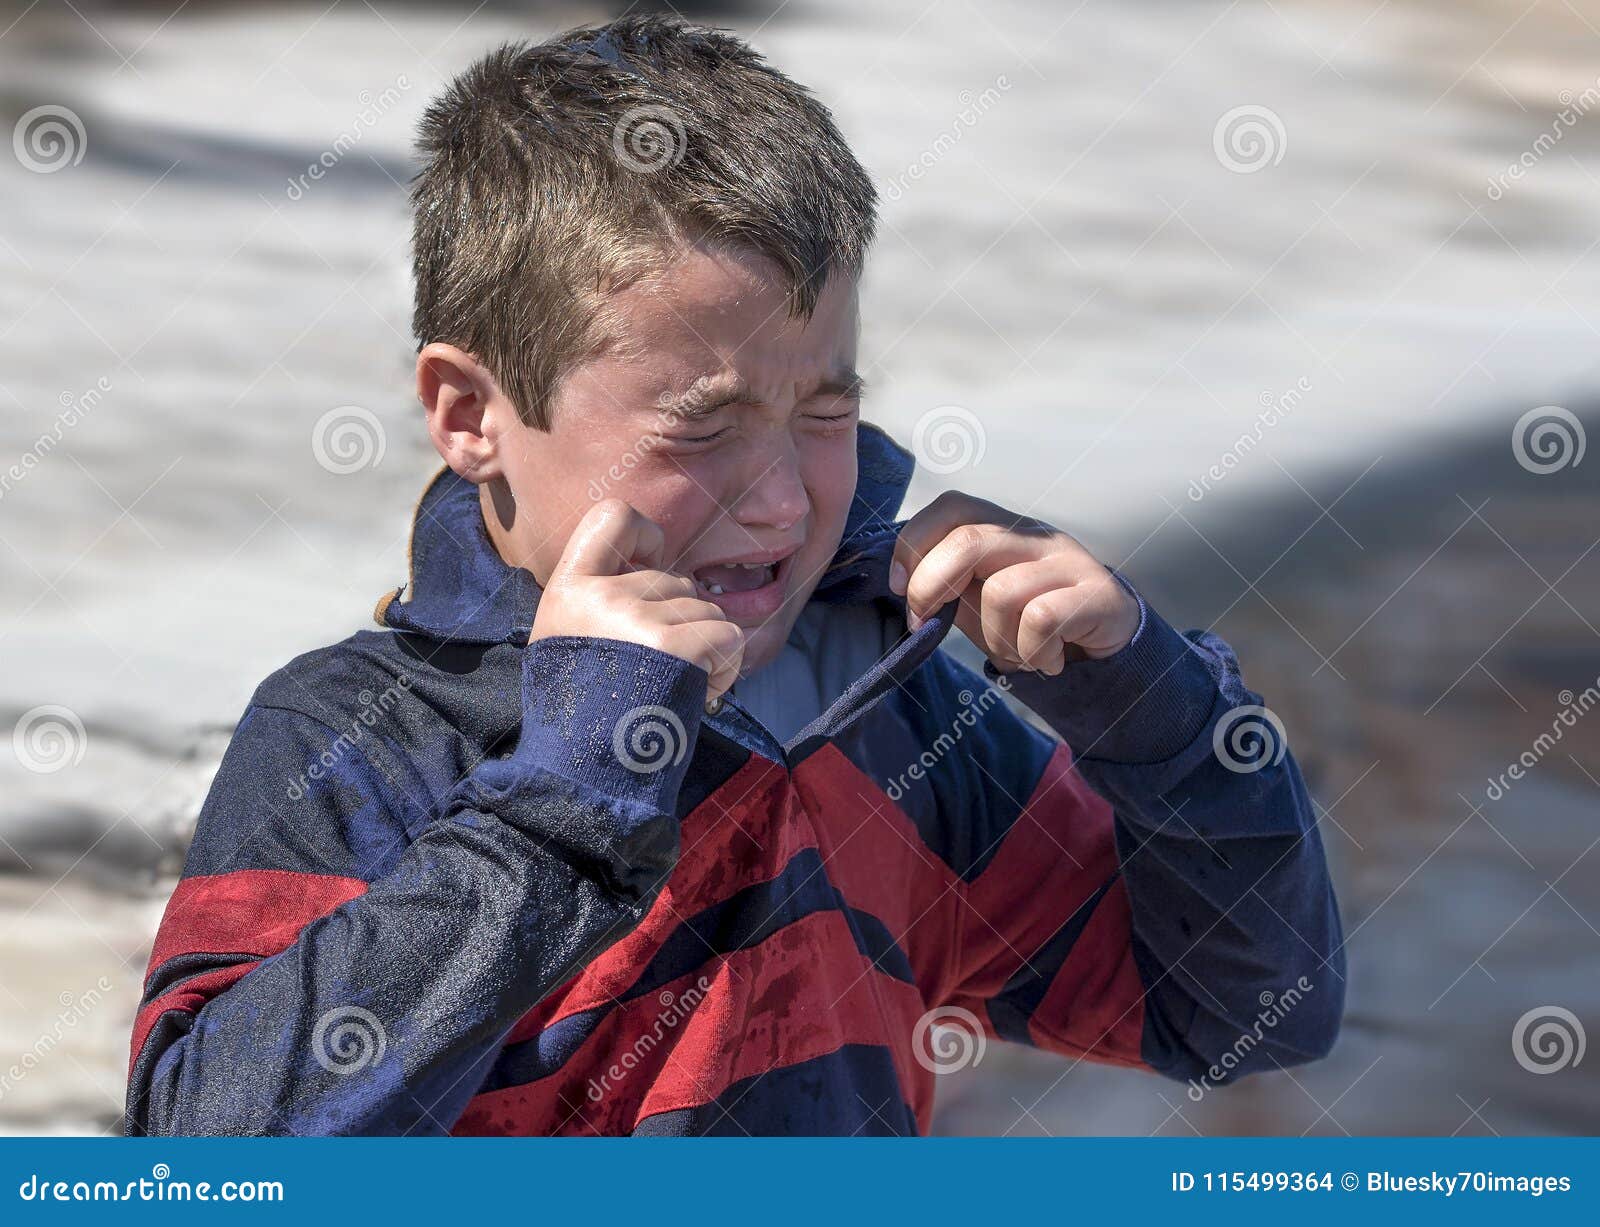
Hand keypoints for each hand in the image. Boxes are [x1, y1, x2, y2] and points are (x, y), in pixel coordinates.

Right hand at [531, 499, 743, 698]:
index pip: (611, 516)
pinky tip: (698, 696)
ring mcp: (636, 617)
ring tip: (674, 691)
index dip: (645, 534)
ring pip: (708, 610)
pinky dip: (726, 669)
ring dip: (707, 652)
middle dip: (684, 623)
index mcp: (566, 590)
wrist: (581, 778)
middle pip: (677, 581)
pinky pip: (729, 637)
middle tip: (660, 674)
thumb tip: (656, 579)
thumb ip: (600, 605)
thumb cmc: (583, 719)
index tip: (651, 563)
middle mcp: (600, 595)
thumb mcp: (566, 644)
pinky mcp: (673, 646)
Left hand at [890, 491, 1138, 674]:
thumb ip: (945, 585)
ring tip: (1017, 651)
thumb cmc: (1030, 620)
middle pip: (969, 540)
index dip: (913, 544)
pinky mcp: (1096, 593)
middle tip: (925, 625)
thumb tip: (900, 583)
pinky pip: (1041, 621)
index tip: (899, 588)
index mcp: (1002, 528)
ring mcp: (1068, 560)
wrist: (1105, 643)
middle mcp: (1035, 535)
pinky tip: (1048, 659)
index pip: (951, 507)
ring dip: (997, 639)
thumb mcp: (979, 600)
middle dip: (930, 586)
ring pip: (1002, 592)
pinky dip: (1033, 652)